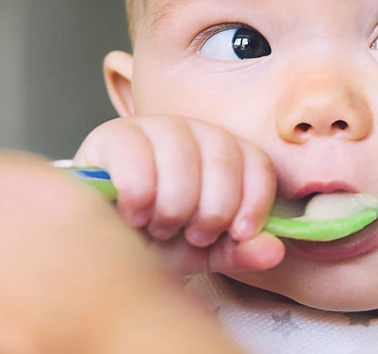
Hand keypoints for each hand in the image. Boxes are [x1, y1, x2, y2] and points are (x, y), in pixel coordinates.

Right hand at [74, 116, 283, 275]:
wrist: (104, 244)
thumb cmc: (157, 241)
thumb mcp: (204, 252)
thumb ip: (240, 250)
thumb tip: (274, 251)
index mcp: (225, 153)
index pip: (257, 163)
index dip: (253, 202)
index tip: (237, 234)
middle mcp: (194, 130)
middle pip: (223, 160)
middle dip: (211, 211)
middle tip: (191, 234)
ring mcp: (153, 126)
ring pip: (182, 157)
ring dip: (173, 206)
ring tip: (159, 227)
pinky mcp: (112, 135)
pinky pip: (136, 157)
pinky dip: (139, 196)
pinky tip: (134, 215)